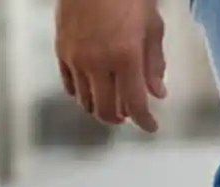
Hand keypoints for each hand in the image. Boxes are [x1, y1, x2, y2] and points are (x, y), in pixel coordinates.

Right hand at [57, 0, 166, 131]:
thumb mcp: (152, 25)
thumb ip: (154, 63)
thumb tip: (158, 93)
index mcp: (125, 57)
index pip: (135, 104)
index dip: (145, 121)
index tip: (152, 127)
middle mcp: (98, 63)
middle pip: (106, 110)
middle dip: (120, 118)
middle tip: (130, 115)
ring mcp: (76, 58)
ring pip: (86, 101)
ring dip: (101, 107)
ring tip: (112, 101)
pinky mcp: (61, 50)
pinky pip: (70, 85)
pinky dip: (82, 93)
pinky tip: (93, 89)